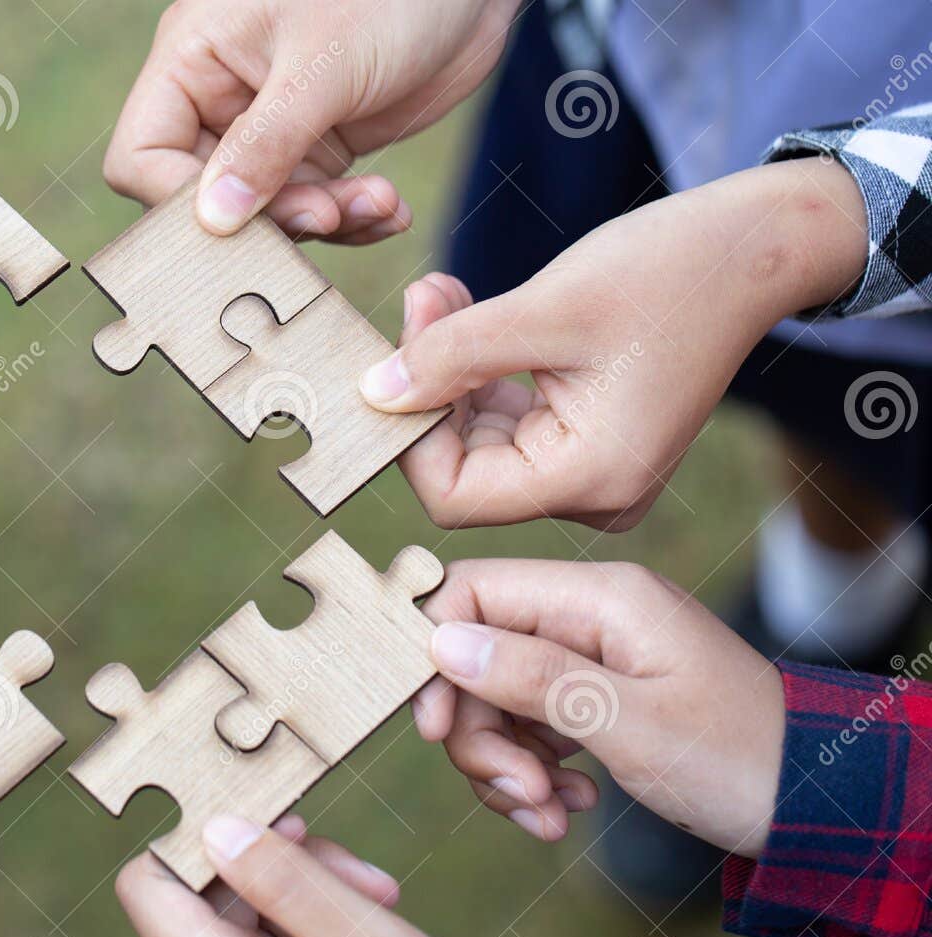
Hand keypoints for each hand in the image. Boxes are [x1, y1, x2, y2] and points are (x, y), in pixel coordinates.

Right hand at [103, 0, 516, 240]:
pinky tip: (389, 208)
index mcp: (194, 59)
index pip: (141, 156)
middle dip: (267, 220)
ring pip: (267, 214)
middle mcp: (222, 97)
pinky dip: (352, 218)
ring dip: (323, 222)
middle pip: (203, 198)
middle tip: (328, 213)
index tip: (236, 224)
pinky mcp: (321, 147)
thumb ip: (265, 145)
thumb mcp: (323, 65)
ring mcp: (272, 128)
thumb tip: (211, 222)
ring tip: (377, 203)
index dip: (176, 203)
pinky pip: (317, 208)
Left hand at [369, 158, 868, 528]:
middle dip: (428, 390)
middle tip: (422, 302)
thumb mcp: (543, 309)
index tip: (399, 355)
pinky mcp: (591, 443)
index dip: (410, 434)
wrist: (755, 248)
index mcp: (592, 478)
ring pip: (480, 443)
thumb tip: (372, 393)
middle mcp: (596, 494)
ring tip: (441, 294)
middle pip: (464, 470)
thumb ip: (450, 355)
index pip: (454, 496)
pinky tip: (468, 313)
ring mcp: (595, 473)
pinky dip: (481, 373)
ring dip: (449, 371)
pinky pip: (509, 425)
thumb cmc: (666, 272)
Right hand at [412, 558, 784, 854]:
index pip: (473, 593)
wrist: (813, 805)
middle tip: (518, 792)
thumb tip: (441, 642)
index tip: (436, 730)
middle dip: (479, 734)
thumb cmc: (738, 759)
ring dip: (506, 767)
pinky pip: (530, 730)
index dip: (435, 656)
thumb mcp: (631, 723)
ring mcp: (593, 660)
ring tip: (550, 813)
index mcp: (600, 599)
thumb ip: (533, 677)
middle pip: (476, 657)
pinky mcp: (598, 700)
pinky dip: (532, 775)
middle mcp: (590, 618)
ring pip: (496, 701)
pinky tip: (569, 809)